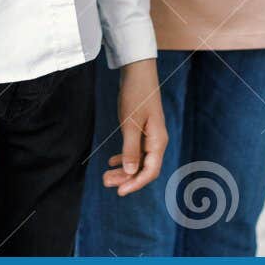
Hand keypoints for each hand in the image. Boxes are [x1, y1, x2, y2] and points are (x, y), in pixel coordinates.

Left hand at [103, 58, 166, 195]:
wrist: (138, 72)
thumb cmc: (136, 95)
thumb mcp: (130, 123)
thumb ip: (130, 149)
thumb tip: (129, 172)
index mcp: (158, 141)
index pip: (150, 171)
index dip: (135, 184)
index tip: (119, 192)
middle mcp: (156, 141)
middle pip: (144, 168)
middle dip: (126, 178)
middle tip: (105, 182)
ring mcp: (150, 135)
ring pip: (138, 160)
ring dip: (123, 170)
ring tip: (106, 175)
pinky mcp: (142, 130)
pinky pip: (135, 150)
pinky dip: (124, 158)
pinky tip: (112, 161)